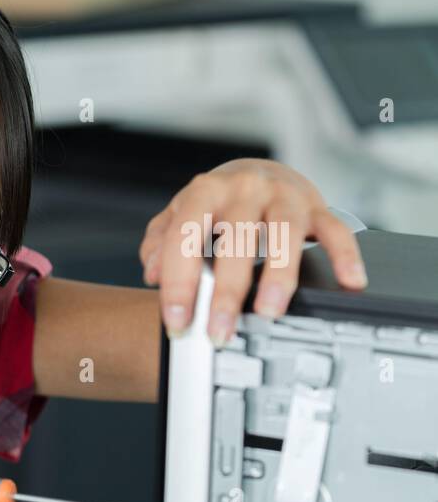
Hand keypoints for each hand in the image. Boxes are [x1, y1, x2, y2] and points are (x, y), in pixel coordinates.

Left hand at [138, 158, 366, 345]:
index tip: (177, 320)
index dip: (178, 281)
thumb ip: (159, 243)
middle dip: (226, 290)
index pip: (185, 237)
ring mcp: (284, 195)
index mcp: (205, 192)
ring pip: (285, 234)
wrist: (255, 171)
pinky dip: (345, 256)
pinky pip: (336, 231)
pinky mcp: (317, 206)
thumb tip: (152, 274)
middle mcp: (245, 188)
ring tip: (269, 312)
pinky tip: (349, 282)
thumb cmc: (213, 203)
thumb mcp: (178, 216)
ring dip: (278, 275)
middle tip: (219, 330)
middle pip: (236, 239)